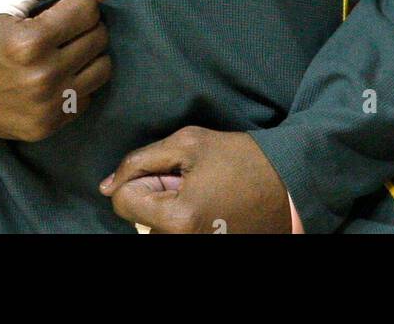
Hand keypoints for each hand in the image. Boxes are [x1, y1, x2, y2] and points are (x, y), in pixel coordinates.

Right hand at [0, 0, 111, 141]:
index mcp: (30, 41)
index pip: (88, 10)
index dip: (73, 2)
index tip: (53, 8)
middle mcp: (42, 79)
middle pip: (99, 38)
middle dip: (83, 25)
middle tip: (57, 26)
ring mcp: (45, 108)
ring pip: (102, 69)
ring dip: (87, 53)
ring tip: (60, 49)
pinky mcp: (46, 128)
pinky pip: (87, 97)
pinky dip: (76, 81)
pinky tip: (52, 74)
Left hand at [99, 127, 291, 233]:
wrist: (287, 183)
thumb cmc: (238, 158)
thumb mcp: (187, 144)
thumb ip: (140, 161)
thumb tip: (106, 186)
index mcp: (176, 220)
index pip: (123, 201)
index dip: (137, 178)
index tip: (166, 170)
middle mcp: (181, 244)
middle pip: (139, 217)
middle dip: (154, 193)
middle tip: (188, 179)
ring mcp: (194, 249)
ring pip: (155, 227)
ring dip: (167, 207)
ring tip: (199, 191)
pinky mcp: (206, 247)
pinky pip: (174, 233)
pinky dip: (181, 218)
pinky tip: (205, 205)